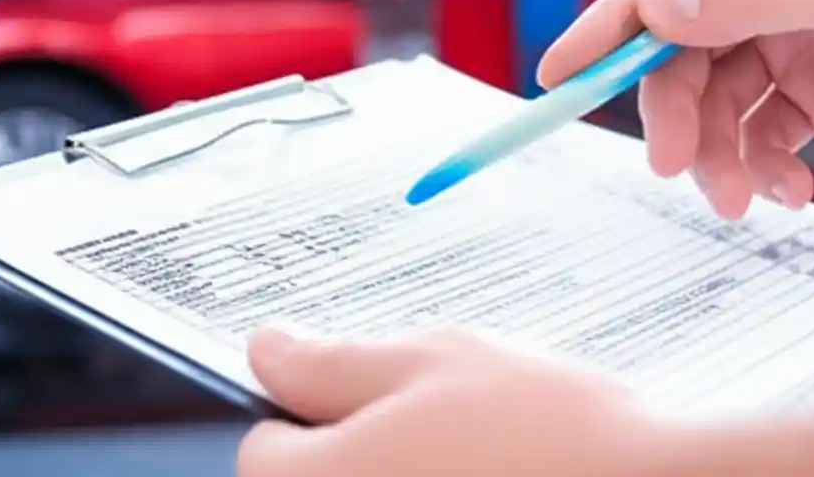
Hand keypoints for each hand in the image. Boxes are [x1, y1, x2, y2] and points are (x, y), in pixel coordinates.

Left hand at [237, 326, 676, 476]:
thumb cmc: (550, 433)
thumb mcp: (431, 361)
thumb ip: (332, 361)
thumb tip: (267, 349)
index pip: (264, 447)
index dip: (316, 414)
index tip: (370, 404)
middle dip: (363, 451)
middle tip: (443, 432)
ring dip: (416, 471)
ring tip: (486, 463)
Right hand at [537, 0, 813, 218]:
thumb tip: (658, 3)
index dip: (610, 28)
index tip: (561, 74)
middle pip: (680, 49)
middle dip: (677, 114)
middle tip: (675, 167)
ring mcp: (782, 33)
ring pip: (712, 101)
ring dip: (720, 156)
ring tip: (742, 199)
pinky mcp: (805, 88)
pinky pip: (755, 132)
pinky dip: (762, 168)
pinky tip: (787, 188)